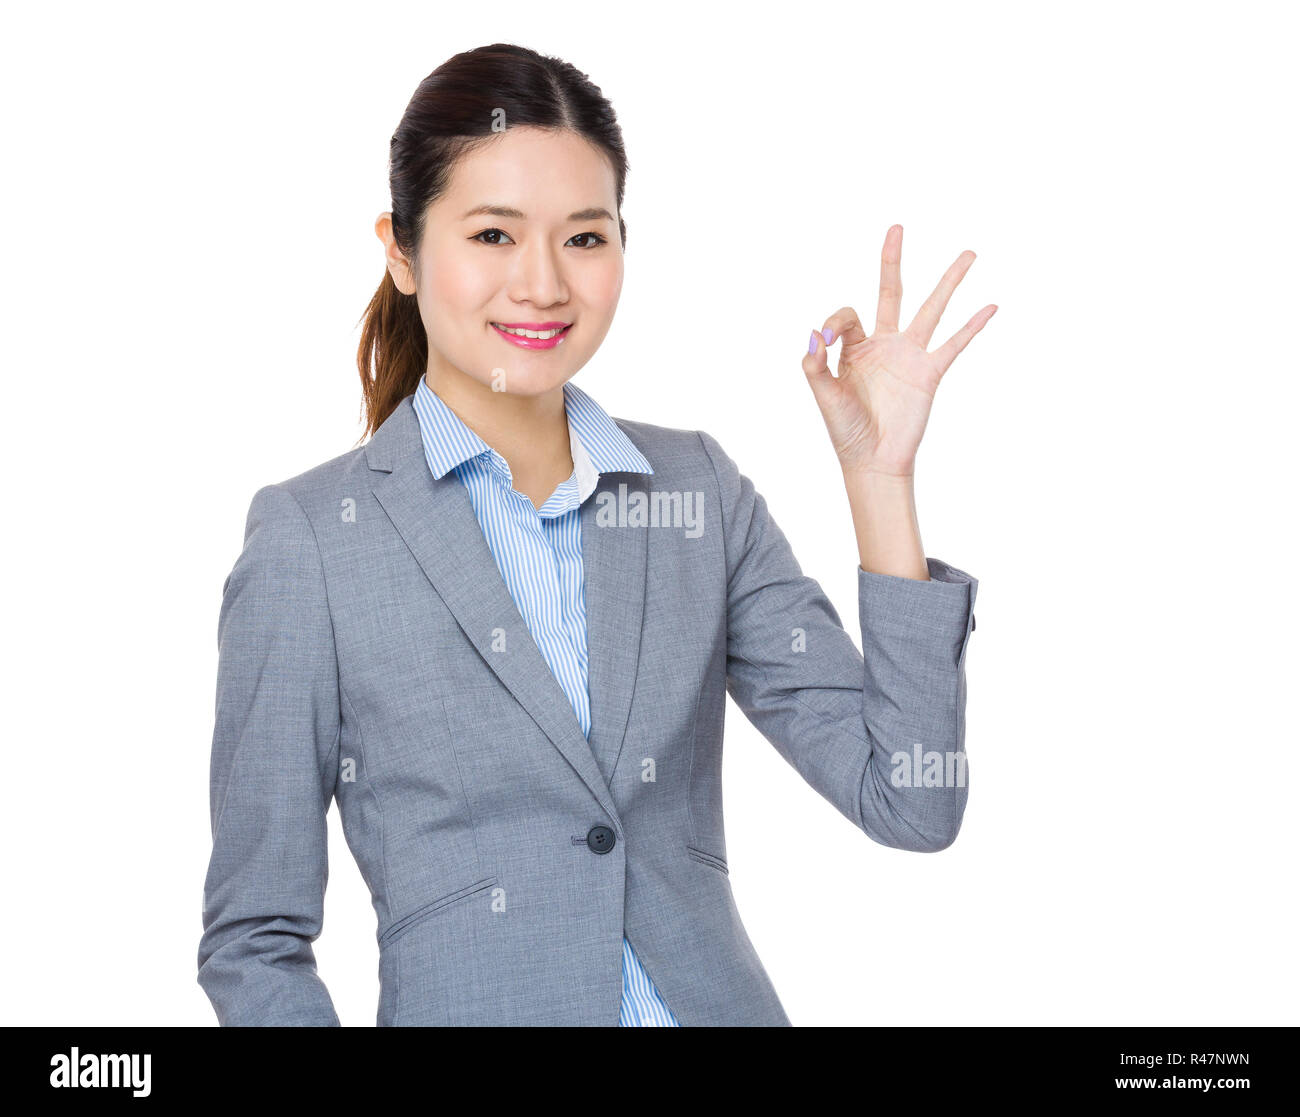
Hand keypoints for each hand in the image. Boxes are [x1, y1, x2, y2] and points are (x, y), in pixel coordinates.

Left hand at [802, 224, 996, 477]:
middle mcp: (883, 344)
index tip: (826, 341)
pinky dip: (973, 325)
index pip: (846, 315)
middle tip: (897, 227)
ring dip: (949, 281)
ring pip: (932, 309)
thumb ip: (814, 365)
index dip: (834, 322)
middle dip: (892, 260)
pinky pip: (955, 344)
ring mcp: (909, 356)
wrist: (872, 460)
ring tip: (969, 253)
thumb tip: (814, 334)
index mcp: (853, 348)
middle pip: (891, 291)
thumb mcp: (823, 395)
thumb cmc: (845, 430)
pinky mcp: (930, 373)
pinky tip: (991, 305)